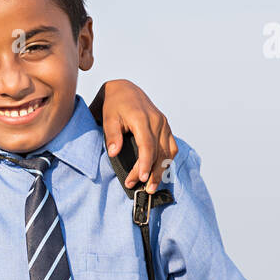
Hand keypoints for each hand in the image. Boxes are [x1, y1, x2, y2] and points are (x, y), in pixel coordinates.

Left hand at [88, 79, 177, 193]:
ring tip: (152, 186)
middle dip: (152, 173)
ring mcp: (163, 124)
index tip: (141, 178)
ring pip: (168, 151)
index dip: (145, 163)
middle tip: (145, 190)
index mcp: (142, 119)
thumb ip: (112, 135)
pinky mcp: (165, 127)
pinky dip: (167, 160)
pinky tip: (160, 171)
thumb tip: (114, 153)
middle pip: (159, 152)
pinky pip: (171, 146)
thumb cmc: (114, 104)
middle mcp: (157, 121)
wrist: (124, 89)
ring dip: (162, 170)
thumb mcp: (108, 117)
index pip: (148, 145)